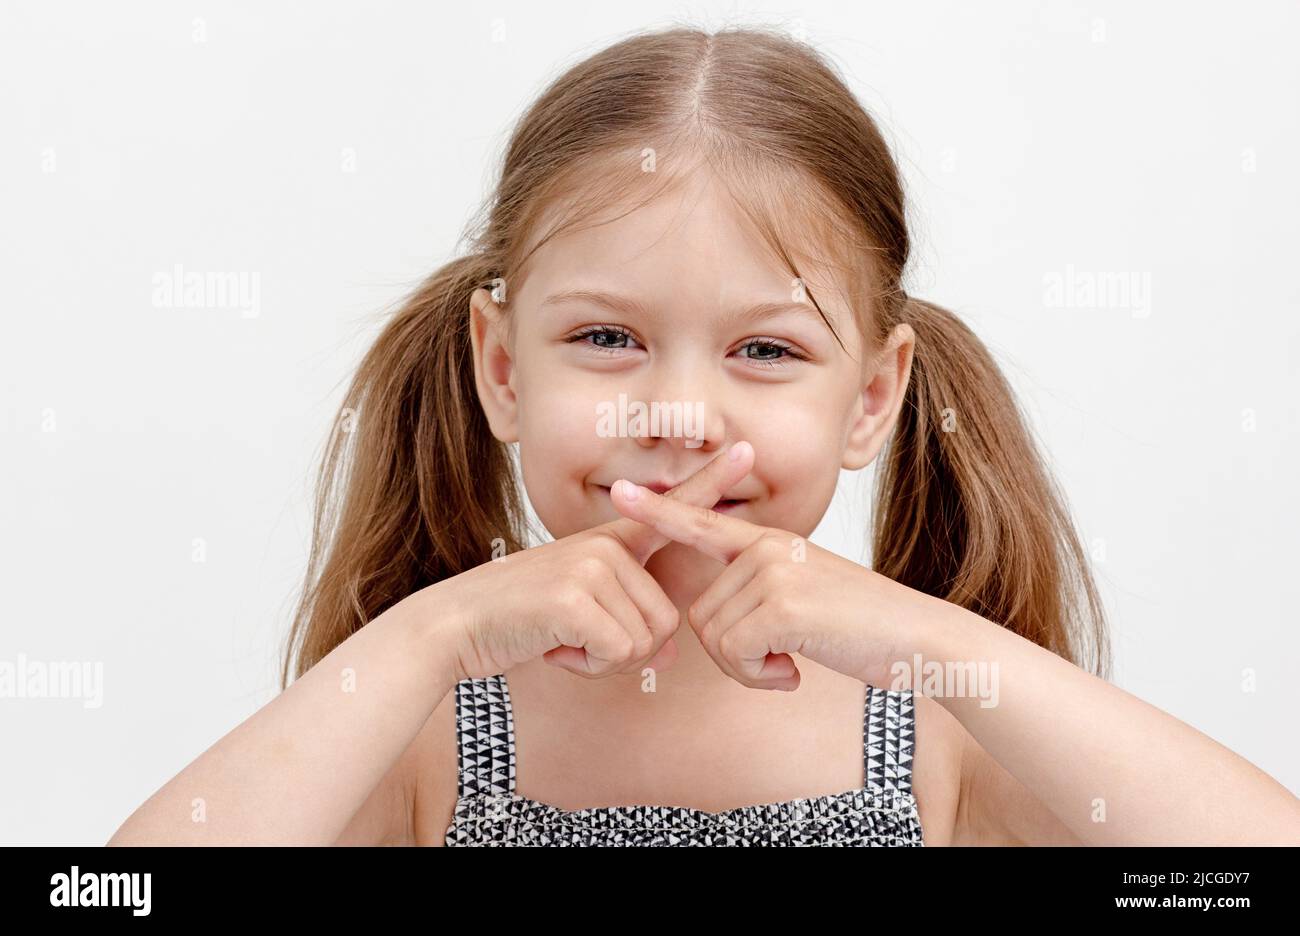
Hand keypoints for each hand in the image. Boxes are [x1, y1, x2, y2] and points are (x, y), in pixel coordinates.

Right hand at [437, 442, 757, 680]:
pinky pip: (618, 653)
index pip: (671, 510)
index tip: (747, 452)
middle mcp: (606, 546)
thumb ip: (629, 627)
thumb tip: (671, 655)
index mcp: (609, 543)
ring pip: (645, 642)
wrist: (455, 625)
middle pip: (665, 622)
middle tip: (574, 635)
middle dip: (626, 649)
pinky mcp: (575, 597)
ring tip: (561, 636)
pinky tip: (554, 645)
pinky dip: (587, 666)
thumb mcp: (580, 617)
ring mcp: (591, 567)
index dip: (712, 483)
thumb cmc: (518, 620)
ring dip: (604, 659)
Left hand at [608, 475, 912, 690]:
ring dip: (749, 669)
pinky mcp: (781, 604)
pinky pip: (734, 655)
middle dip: (734, 655)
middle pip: (701, 616)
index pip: (704, 524)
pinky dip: (760, 676)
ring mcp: (774, 572)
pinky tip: (797, 669)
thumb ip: (764, 595)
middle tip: (782, 659)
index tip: (622, 493)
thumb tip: (717, 626)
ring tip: (796, 659)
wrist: (921, 642)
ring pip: (715, 640)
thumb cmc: (868, 630)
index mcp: (772, 544)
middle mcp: (768, 549)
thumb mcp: (810, 596)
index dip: (659, 513)